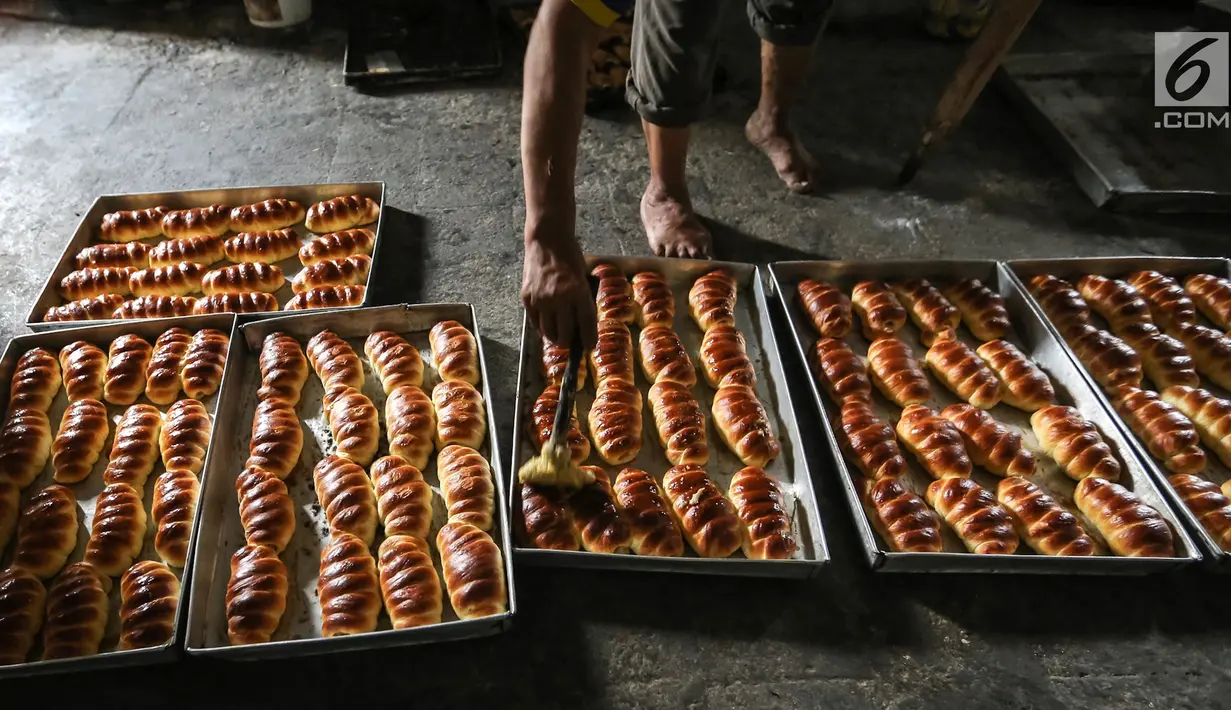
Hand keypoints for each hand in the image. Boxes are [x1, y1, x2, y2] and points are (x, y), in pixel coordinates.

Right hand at [522, 226, 596, 350]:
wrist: (547, 240)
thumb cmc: (569, 256)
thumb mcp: (583, 278)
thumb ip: (582, 300)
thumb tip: (581, 324)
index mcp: (578, 293)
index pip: (585, 325)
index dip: (588, 339)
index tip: (589, 346)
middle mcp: (559, 299)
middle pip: (565, 334)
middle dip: (569, 341)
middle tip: (571, 341)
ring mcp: (541, 300)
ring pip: (547, 332)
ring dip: (554, 337)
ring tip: (558, 336)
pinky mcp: (527, 298)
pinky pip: (534, 322)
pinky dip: (541, 327)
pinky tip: (546, 326)